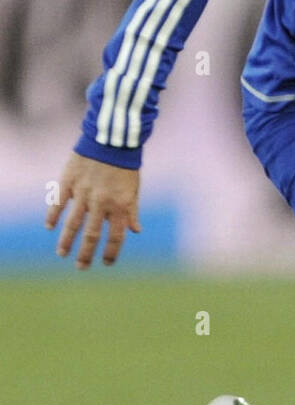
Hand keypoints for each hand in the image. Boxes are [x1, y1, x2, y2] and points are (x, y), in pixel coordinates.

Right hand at [45, 152, 140, 267]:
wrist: (112, 138)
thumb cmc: (125, 164)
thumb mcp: (134, 188)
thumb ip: (132, 210)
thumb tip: (135, 231)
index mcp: (120, 205)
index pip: (115, 237)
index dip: (111, 253)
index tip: (106, 263)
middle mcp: (101, 202)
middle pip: (91, 235)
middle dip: (86, 254)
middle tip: (81, 267)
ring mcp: (84, 192)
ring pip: (73, 223)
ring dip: (66, 241)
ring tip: (62, 253)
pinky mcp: (69, 181)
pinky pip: (58, 202)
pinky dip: (53, 215)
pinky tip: (49, 226)